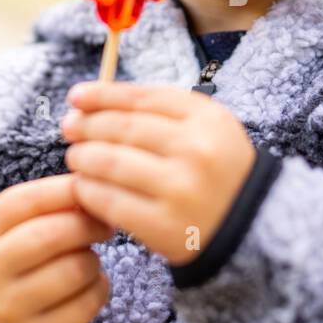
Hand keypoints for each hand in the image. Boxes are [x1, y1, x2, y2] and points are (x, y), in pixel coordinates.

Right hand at [0, 174, 113, 322]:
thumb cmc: (21, 251)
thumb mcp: (21, 220)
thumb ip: (52, 200)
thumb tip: (95, 185)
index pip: (30, 199)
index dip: (70, 191)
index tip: (95, 189)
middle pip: (53, 235)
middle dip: (89, 225)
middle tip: (104, 226)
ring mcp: (7, 307)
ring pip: (75, 270)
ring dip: (94, 260)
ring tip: (88, 258)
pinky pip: (87, 305)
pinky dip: (99, 289)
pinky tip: (89, 285)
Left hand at [60, 81, 256, 265]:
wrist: (252, 226)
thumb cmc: (219, 170)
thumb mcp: (207, 128)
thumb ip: (162, 110)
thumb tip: (95, 101)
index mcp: (207, 119)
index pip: (142, 98)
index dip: (103, 95)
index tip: (77, 96)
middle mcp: (195, 151)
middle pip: (123, 128)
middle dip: (87, 126)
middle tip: (69, 128)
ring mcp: (179, 190)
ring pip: (111, 164)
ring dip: (83, 157)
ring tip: (76, 157)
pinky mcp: (164, 226)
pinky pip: (111, 202)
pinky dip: (90, 192)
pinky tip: (84, 187)